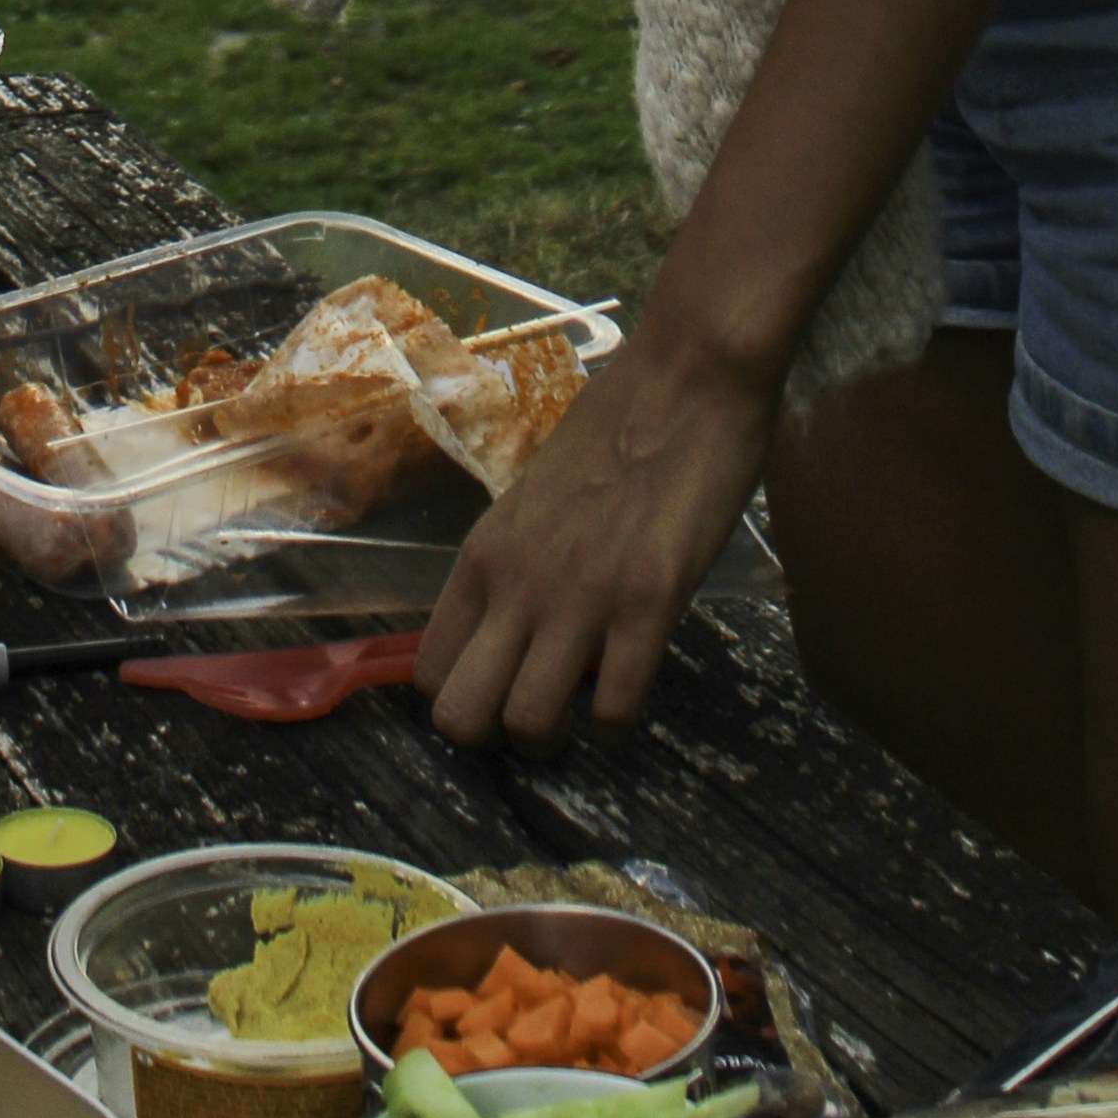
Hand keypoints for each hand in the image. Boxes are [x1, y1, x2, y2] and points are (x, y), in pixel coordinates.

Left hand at [412, 316, 780, 747]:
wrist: (687, 377)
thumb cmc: (615, 426)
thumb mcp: (536, 496)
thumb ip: (517, 559)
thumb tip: (512, 623)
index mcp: (484, 553)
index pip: (430, 670)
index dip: (463, 699)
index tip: (500, 690)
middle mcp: (518, 582)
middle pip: (462, 717)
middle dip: (496, 739)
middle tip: (539, 716)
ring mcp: (580, 596)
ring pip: (529, 727)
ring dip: (559, 740)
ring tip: (584, 711)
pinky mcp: (647, 602)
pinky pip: (615, 710)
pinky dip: (620, 723)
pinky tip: (631, 688)